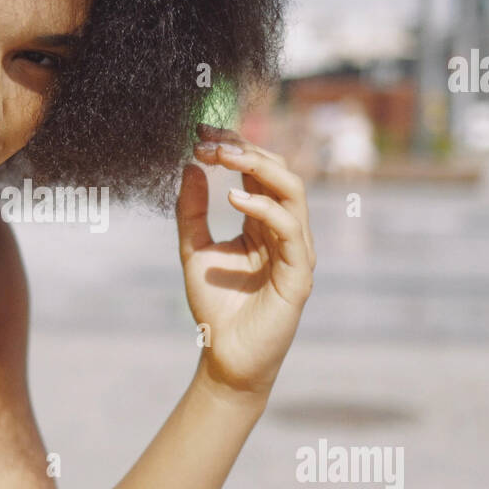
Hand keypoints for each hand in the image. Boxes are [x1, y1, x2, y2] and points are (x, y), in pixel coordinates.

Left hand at [177, 122, 315, 399]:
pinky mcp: (299, 274)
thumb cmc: (215, 306)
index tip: (200, 132)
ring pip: (292, 191)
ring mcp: (297, 251)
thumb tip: (188, 166)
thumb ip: (191, 211)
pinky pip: (289, 229)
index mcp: (264, 222)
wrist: (225, 356)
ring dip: (257, 167)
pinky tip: (232, 197)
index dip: (233, 146)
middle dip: (245, 148)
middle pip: (279, 172)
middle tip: (209, 139)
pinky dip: (263, 207)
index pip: (257, 171)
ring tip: (223, 155)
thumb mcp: (194, 250)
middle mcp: (285, 231)